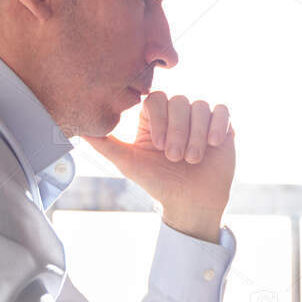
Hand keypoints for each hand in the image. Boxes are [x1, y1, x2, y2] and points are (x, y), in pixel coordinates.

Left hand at [84, 92, 234, 241]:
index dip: (159, 119)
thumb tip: (79, 129)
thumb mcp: (128, 163)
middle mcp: (178, 114)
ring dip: (196, 135)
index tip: (157, 146)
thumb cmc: (157, 183)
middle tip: (174, 157)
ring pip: (200, 106)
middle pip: (180, 101)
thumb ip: (105, 144)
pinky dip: (217, 125)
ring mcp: (201, 119)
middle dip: (177, 131)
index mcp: (155, 117)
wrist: (189, 203)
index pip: (156, 99)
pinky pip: (222, 111)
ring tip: (192, 159)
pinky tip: (213, 144)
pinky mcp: (223, 126)